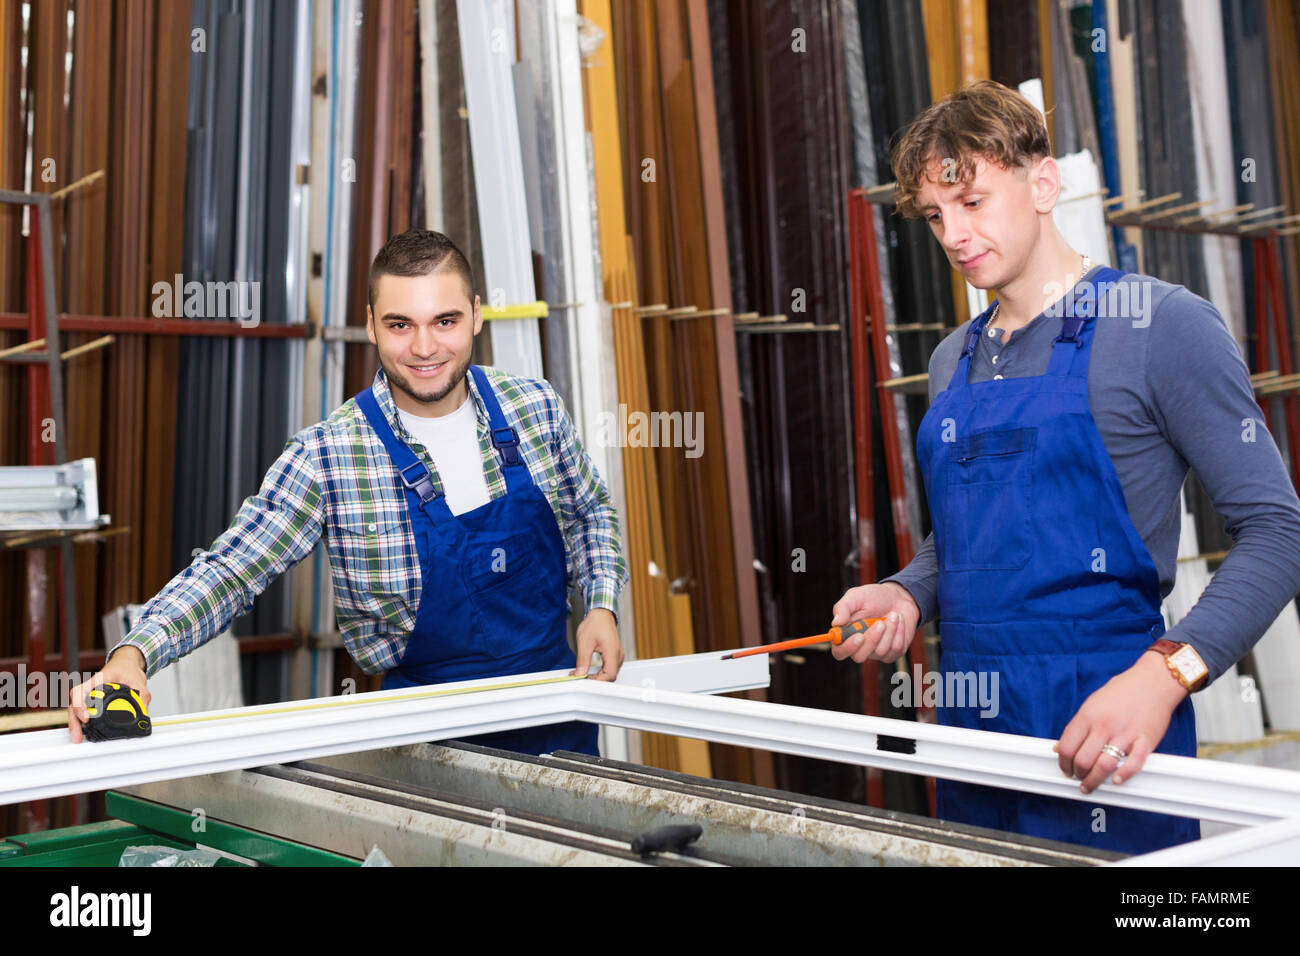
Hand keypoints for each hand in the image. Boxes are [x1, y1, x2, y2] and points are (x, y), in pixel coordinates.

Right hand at [67, 646, 150, 743]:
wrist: (126, 664)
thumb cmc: (127, 668)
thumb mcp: (138, 679)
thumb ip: (142, 695)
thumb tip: (144, 711)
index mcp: (98, 680)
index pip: (81, 691)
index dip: (79, 705)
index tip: (85, 717)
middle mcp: (90, 688)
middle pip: (74, 704)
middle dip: (75, 721)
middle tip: (78, 735)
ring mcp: (89, 695)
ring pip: (76, 709)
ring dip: (76, 724)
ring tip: (78, 738)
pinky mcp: (92, 701)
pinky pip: (83, 711)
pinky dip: (81, 722)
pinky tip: (84, 732)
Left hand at [573, 608, 622, 680]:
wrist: (601, 614)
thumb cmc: (595, 624)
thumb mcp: (585, 642)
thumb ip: (582, 660)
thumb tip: (579, 674)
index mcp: (612, 652)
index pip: (610, 675)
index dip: (597, 681)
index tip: (585, 680)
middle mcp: (617, 655)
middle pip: (611, 676)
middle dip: (596, 680)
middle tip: (581, 677)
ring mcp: (617, 655)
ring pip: (610, 673)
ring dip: (597, 676)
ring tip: (583, 673)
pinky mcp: (614, 655)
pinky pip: (609, 668)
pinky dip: (599, 671)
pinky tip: (590, 670)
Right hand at [829, 582, 920, 663]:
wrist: (898, 597)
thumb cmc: (873, 597)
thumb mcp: (855, 596)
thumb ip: (843, 608)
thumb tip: (835, 623)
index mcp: (846, 635)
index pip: (839, 652)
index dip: (847, 648)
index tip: (859, 636)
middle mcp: (860, 647)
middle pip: (859, 656)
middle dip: (872, 639)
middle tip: (881, 622)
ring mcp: (876, 652)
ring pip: (880, 651)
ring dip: (889, 630)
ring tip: (893, 614)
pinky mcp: (893, 653)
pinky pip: (896, 649)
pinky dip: (900, 631)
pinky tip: (899, 621)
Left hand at [1054, 651, 1187, 792]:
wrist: (1153, 681)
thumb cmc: (1123, 691)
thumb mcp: (1092, 704)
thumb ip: (1077, 726)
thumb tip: (1060, 747)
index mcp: (1088, 716)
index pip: (1067, 746)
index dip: (1062, 763)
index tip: (1064, 769)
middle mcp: (1104, 726)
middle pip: (1082, 760)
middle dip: (1077, 774)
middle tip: (1078, 778)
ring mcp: (1125, 734)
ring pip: (1103, 766)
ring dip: (1094, 781)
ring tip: (1090, 785)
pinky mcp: (1145, 740)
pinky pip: (1133, 764)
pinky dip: (1123, 776)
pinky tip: (1116, 781)